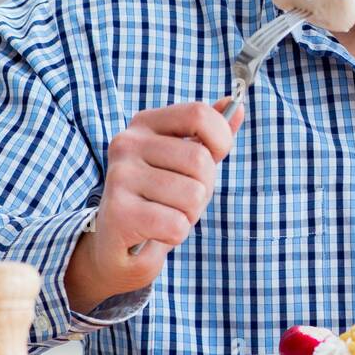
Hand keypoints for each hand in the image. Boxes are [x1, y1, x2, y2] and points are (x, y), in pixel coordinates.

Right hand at [65, 96, 244, 311]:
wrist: (117, 248)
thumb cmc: (159, 200)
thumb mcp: (186, 163)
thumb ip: (209, 134)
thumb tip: (237, 106)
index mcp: (145, 123)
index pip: (198, 114)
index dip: (220, 140)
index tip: (213, 159)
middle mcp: (127, 143)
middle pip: (200, 159)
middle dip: (204, 188)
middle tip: (180, 201)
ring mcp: (119, 176)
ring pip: (192, 196)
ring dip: (189, 215)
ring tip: (166, 216)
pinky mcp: (118, 212)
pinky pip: (176, 224)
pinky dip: (175, 234)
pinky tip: (154, 232)